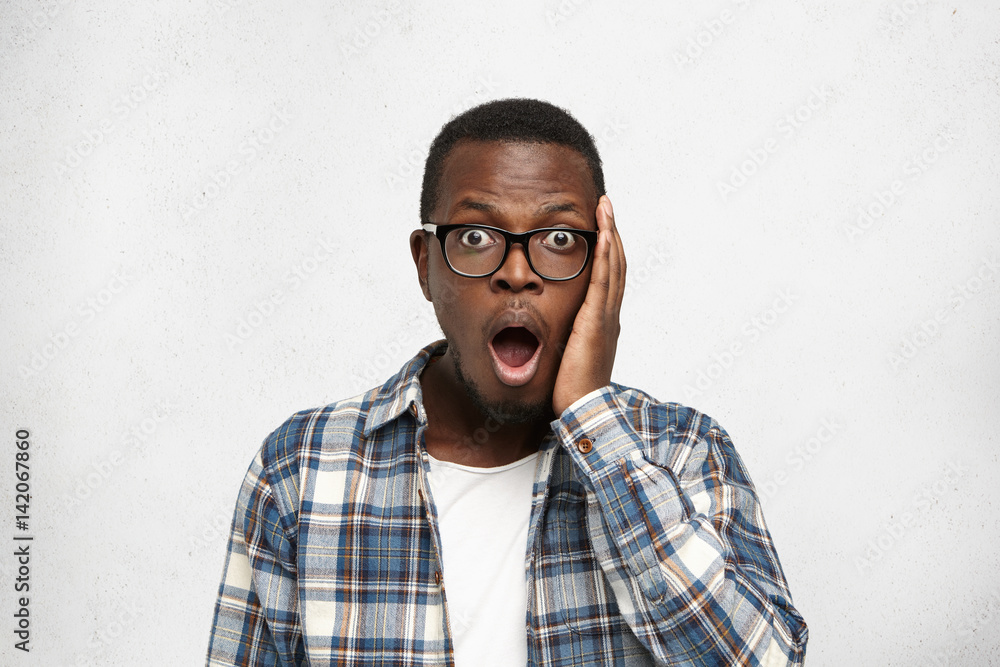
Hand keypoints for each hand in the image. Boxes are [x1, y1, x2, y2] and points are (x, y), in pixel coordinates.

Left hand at [552, 195, 625, 415]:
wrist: (583, 410)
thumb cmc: (571, 388)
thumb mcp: (564, 352)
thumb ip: (560, 335)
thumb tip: (543, 327)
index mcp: (602, 320)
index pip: (607, 275)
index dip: (606, 247)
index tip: (600, 224)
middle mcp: (609, 314)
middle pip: (615, 263)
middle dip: (610, 231)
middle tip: (605, 204)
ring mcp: (606, 317)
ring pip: (613, 266)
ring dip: (609, 233)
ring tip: (605, 207)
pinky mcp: (597, 322)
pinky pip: (604, 283)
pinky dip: (606, 257)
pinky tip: (603, 235)